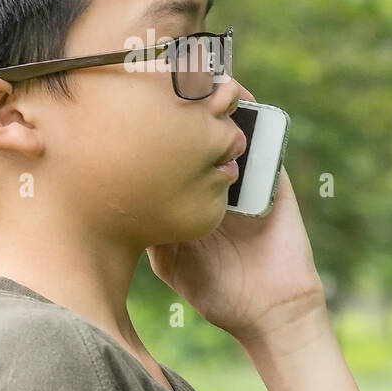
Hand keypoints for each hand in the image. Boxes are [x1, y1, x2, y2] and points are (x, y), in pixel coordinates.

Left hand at [146, 85, 327, 348]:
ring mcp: (246, 179)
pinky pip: (266, 139)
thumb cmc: (217, 292)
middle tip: (161, 81)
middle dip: (182, 108)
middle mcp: (217, 183)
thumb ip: (150, 229)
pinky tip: (237, 95)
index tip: (131, 106)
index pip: (170, 156)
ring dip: (218, 103)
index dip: (154, 131)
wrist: (269, 312)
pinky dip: (254, 115)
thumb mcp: (170, 260)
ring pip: (231, 130)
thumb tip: (118, 195)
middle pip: (197, 136)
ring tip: (199, 78)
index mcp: (190, 197)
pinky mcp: (273, 180)